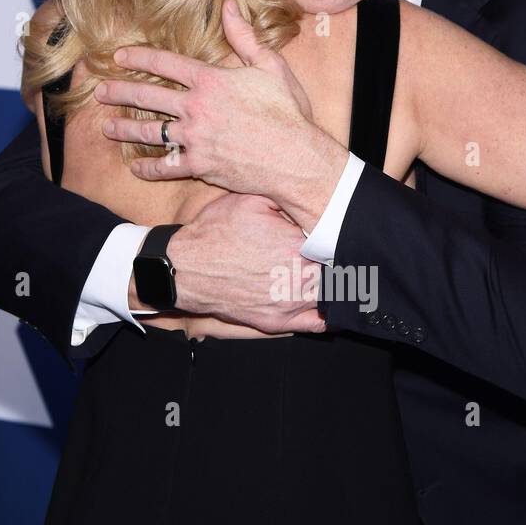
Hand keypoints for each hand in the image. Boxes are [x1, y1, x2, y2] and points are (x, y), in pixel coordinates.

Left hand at [95, 0, 345, 228]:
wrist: (296, 158)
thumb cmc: (288, 112)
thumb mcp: (271, 67)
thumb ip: (245, 36)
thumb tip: (229, 5)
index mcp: (210, 80)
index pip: (165, 63)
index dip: (138, 58)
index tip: (118, 57)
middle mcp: (196, 108)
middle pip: (147, 97)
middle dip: (119, 92)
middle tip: (100, 92)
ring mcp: (195, 138)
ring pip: (150, 132)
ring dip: (125, 130)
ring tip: (107, 128)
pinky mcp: (200, 165)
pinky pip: (166, 167)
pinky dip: (149, 168)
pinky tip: (136, 168)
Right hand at [143, 191, 325, 333]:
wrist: (184, 269)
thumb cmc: (215, 233)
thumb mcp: (251, 201)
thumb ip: (286, 201)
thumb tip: (312, 203)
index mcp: (298, 245)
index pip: (335, 240)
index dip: (336, 235)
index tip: (338, 230)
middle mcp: (300, 277)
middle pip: (338, 269)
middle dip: (337, 259)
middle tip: (339, 251)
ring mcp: (289, 303)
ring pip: (331, 295)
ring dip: (337, 284)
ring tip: (341, 275)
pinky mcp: (277, 321)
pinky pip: (317, 323)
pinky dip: (330, 316)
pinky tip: (335, 306)